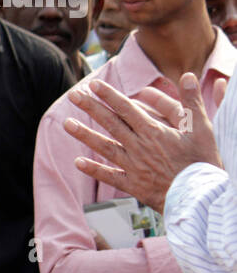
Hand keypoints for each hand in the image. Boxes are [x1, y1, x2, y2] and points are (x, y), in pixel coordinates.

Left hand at [64, 73, 222, 212]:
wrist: (202, 197)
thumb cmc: (204, 161)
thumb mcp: (203, 128)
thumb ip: (192, 101)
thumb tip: (188, 75)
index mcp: (154, 132)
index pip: (127, 109)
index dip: (109, 96)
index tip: (94, 85)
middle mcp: (139, 147)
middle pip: (111, 123)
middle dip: (91, 107)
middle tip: (73, 95)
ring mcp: (134, 166)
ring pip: (105, 147)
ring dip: (85, 135)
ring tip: (67, 124)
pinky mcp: (134, 185)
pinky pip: (110, 176)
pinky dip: (94, 169)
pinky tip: (77, 162)